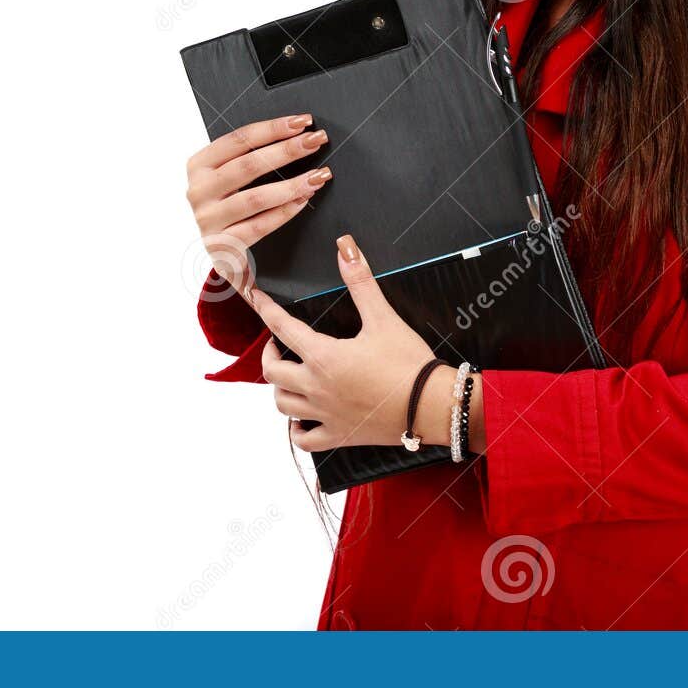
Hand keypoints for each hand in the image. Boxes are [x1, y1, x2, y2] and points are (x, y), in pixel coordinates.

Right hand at [184, 113, 331, 303]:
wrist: (216, 250)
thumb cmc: (228, 205)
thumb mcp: (228, 178)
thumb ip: (249, 156)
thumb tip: (293, 132)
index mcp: (199, 165)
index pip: (239, 139)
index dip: (273, 128)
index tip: (302, 122)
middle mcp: (198, 190)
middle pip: (248, 165)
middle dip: (287, 150)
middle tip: (316, 141)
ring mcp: (208, 220)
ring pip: (255, 198)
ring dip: (292, 184)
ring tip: (318, 176)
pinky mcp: (222, 245)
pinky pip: (259, 226)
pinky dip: (285, 212)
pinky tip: (303, 200)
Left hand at [254, 234, 449, 451]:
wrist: (431, 406)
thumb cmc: (408, 363)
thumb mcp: (383, 317)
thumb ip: (360, 281)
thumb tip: (345, 247)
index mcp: (323, 357)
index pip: (281, 328)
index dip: (265, 309)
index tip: (256, 298)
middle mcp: (316, 388)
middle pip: (272, 372)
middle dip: (269, 354)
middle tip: (277, 344)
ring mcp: (325, 415)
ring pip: (282, 405)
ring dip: (280, 389)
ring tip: (290, 376)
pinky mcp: (339, 435)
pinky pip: (304, 440)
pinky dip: (297, 429)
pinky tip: (303, 418)